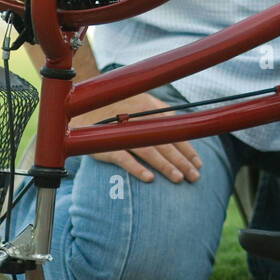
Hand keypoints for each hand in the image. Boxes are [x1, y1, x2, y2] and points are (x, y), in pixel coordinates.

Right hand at [73, 92, 201, 184]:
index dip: (187, 148)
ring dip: (165, 166)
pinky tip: (149, 179)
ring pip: (149, 151)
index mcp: (149, 110)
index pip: (174, 132)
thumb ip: (160, 111)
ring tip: (179, 178)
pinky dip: (136, 168)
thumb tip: (179, 124)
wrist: (81, 108)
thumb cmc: (116, 107)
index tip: (198, 163)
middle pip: (165, 143)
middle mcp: (138, 120)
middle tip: (195, 177)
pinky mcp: (106, 145)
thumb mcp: (140, 101)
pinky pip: (123, 158)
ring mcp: (122, 133)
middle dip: (182, 161)